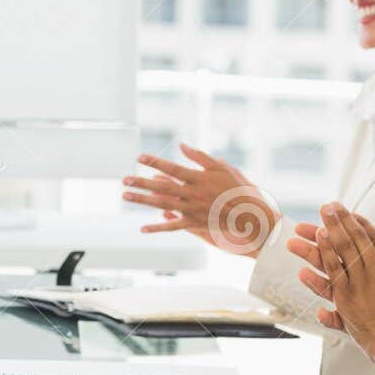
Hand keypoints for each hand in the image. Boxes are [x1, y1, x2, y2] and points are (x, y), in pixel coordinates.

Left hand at [124, 144, 279, 256]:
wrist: (250, 216)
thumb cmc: (236, 189)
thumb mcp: (222, 168)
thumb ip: (200, 157)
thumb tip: (182, 146)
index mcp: (199, 178)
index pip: (172, 168)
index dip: (155, 162)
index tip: (139, 157)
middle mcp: (193, 194)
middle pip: (162, 187)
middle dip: (141, 183)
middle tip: (124, 179)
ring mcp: (192, 210)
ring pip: (162, 204)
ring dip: (143, 200)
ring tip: (125, 195)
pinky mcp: (194, 223)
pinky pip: (173, 227)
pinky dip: (158, 228)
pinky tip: (142, 228)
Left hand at [307, 204, 374, 374]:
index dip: (364, 224)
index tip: (353, 213)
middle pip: (357, 238)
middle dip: (343, 219)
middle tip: (330, 205)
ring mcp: (360, 283)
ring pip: (343, 250)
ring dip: (331, 230)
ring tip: (321, 215)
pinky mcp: (346, 297)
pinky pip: (333, 269)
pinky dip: (326, 253)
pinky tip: (318, 242)